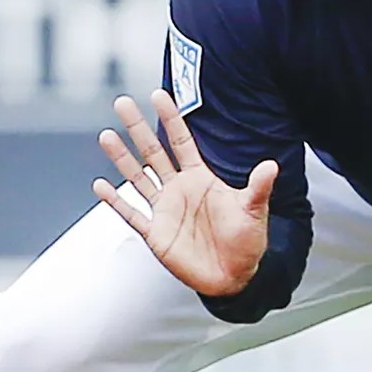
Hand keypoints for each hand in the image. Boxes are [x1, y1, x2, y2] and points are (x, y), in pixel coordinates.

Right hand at [92, 89, 276, 296]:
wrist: (235, 277)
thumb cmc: (246, 242)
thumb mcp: (253, 211)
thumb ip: (258, 187)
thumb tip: (272, 165)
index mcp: (200, 179)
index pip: (181, 142)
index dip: (171, 118)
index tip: (158, 95)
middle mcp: (178, 190)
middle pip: (153, 152)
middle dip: (138, 128)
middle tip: (122, 103)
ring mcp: (164, 210)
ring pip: (137, 178)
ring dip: (121, 159)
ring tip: (106, 136)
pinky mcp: (156, 234)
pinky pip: (131, 214)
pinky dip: (116, 201)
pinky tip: (100, 186)